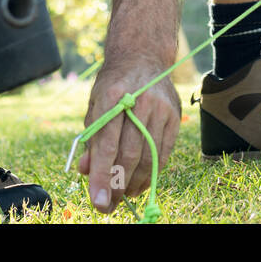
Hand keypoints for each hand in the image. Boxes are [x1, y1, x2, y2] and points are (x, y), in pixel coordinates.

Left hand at [77, 59, 180, 213]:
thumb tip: (86, 171)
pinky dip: (152, 173)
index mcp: (112, 96)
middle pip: (130, 154)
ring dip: (135, 183)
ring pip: (149, 157)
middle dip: (118, 186)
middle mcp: (139, 100)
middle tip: (109, 205)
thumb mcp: (95, 105)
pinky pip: (164, 152)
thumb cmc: (113, 84)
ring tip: (124, 196)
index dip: (102, 176)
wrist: (142, 56)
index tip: (98, 201)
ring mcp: (160, 108)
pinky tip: (140, 182)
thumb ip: (91, 138)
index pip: (107, 145)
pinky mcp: (174, 115)